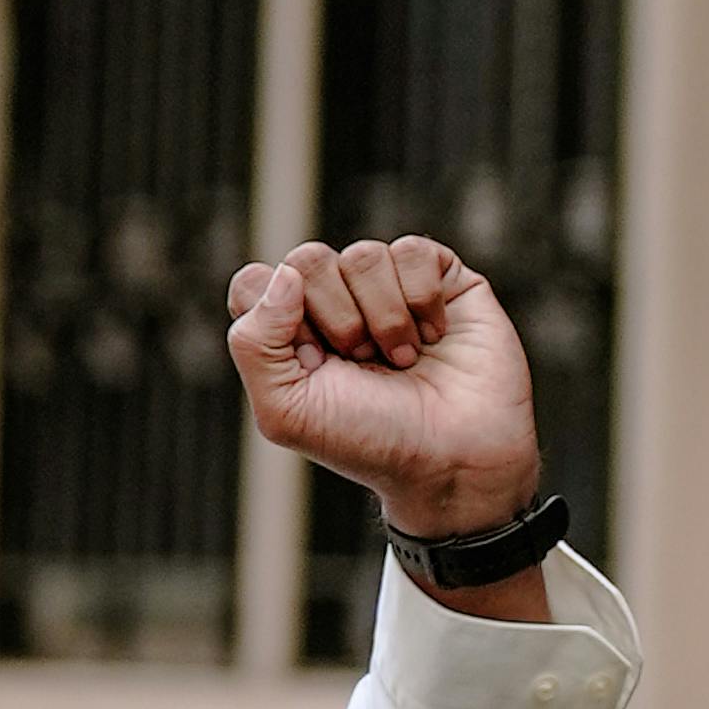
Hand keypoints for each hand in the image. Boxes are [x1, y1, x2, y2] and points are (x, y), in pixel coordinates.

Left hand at [226, 239, 543, 540]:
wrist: (454, 457)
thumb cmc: (368, 439)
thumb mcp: (285, 410)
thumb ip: (254, 341)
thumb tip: (284, 272)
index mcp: (288, 330)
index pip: (255, 281)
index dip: (279, 319)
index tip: (312, 365)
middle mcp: (334, 299)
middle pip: (307, 260)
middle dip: (337, 320)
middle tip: (363, 363)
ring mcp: (386, 285)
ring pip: (362, 256)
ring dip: (385, 319)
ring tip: (404, 361)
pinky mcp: (439, 277)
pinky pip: (412, 250)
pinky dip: (422, 301)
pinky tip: (434, 337)